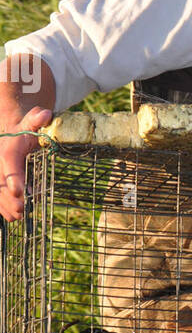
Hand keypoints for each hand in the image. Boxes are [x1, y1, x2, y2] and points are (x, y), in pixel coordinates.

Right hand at [0, 105, 52, 221]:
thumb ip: (37, 119)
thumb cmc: (23, 128)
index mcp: (8, 148)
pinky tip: (11, 217)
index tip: (20, 191)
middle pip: (0, 181)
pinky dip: (1, 207)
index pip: (9, 161)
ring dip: (5, 205)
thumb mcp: (31, 121)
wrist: (8, 129)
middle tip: (21, 210)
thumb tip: (46, 115)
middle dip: (9, 198)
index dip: (13, 177)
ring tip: (18, 216)